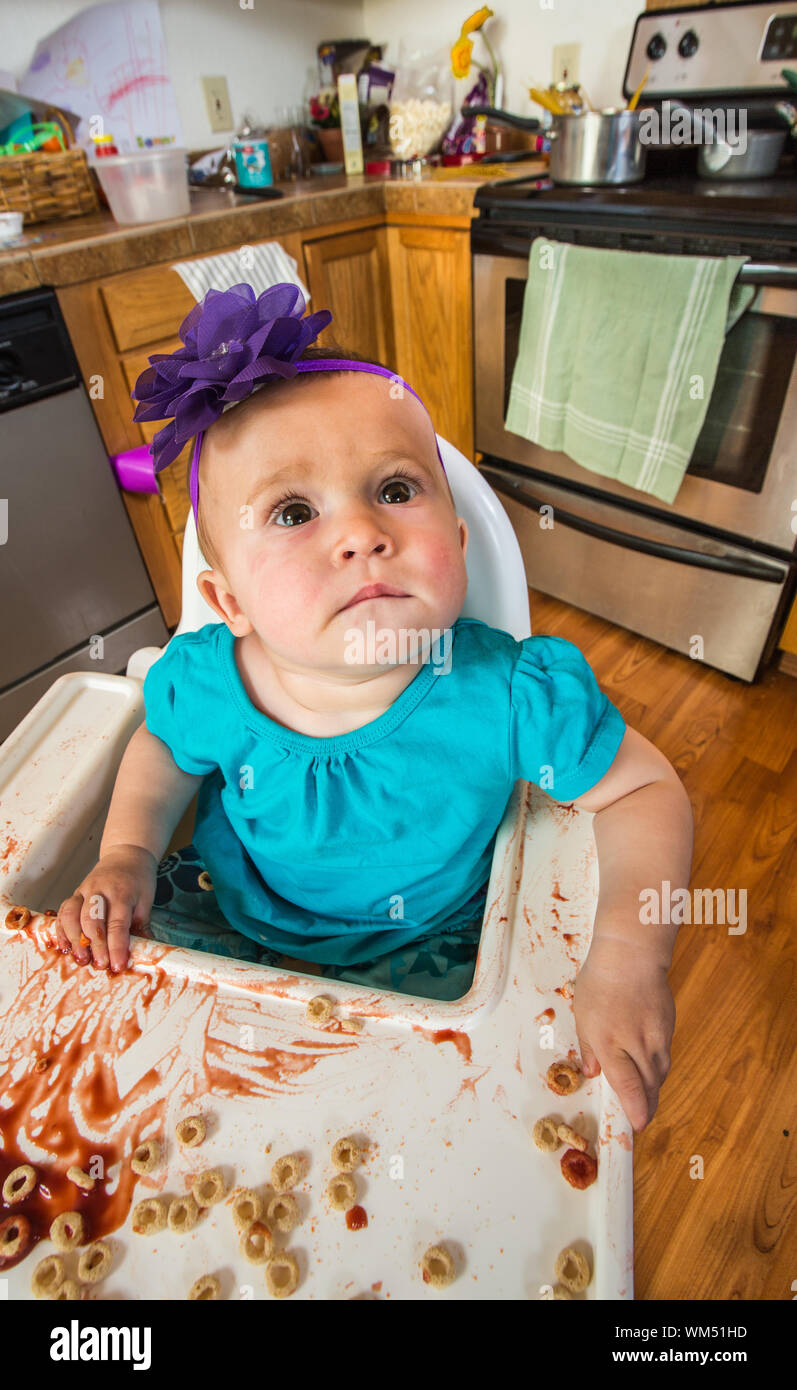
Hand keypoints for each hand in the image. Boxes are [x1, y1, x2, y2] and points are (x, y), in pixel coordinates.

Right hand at [55, 845, 156, 973]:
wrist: (126, 854)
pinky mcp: (75, 893)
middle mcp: (100, 890)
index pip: (118, 923)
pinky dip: (61, 930)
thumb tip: (144, 953)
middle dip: (95, 946)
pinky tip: (65, 946)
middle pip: (92, 920)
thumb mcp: (146, 900)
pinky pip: (62, 911)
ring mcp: (84, 891)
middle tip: (100, 965)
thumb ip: (142, 926)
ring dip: (73, 939)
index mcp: (122, 893)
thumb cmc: (138, 879)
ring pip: (71, 914)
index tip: (118, 965)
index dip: (117, 946)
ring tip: (81, 959)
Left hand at [573, 937, 674, 1131]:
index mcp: (610, 1042)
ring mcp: (656, 1036)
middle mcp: (636, 1043)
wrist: (632, 954)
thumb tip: (593, 1073)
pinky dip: (659, 1068)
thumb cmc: (601, 981)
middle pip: (648, 1086)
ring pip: (660, 1073)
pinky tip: (652, 1070)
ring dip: (654, 1089)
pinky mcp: (668, 1027)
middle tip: (641, 1119)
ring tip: (646, 1100)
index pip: (627, 1086)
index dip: (634, 1110)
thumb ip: (588, 1047)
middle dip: (646, 1107)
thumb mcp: (583, 1014)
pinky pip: (665, 1056)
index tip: (637, 1125)